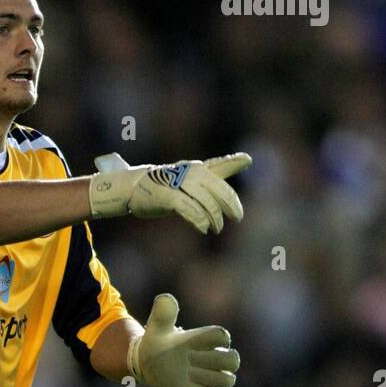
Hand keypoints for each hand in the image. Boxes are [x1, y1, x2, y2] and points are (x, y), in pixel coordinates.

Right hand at [90, 152, 250, 233]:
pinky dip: (199, 221)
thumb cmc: (169, 183)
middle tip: (237, 218)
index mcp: (198, 168)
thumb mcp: (196, 175)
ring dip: (214, 219)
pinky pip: (189, 210)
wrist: (136, 188)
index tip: (247, 163)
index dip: (234, 167)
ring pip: (205, 203)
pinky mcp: (168, 198)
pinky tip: (204, 228)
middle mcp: (190, 173)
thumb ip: (221, 168)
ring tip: (216, 228)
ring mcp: (179, 185)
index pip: (221, 168)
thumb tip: (250, 158)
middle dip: (230, 206)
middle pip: (218, 190)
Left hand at [128, 294, 239, 386]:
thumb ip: (163, 313)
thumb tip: (165, 299)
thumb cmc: (155, 341)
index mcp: (202, 339)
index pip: (222, 336)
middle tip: (193, 362)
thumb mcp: (157, 326)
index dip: (214, 340)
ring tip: (192, 377)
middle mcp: (209, 357)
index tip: (191, 344)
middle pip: (233, 360)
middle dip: (218, 362)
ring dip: (212, 380)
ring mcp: (205, 375)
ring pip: (228, 381)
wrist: (147, 363)